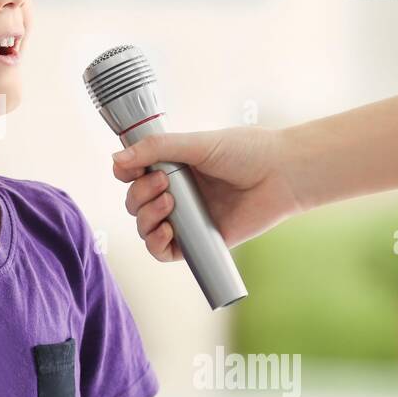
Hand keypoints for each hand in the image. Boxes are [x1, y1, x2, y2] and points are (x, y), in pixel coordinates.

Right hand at [111, 126, 303, 261]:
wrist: (282, 175)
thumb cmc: (247, 152)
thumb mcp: (196, 143)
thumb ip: (156, 149)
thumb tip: (115, 161)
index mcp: (174, 166)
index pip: (134, 174)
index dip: (126, 174)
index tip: (130, 169)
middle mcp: (177, 193)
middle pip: (135, 203)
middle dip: (140, 195)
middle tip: (163, 184)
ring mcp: (187, 218)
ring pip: (145, 228)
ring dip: (146, 218)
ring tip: (169, 206)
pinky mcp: (199, 241)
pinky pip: (164, 252)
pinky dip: (156, 245)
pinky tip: (166, 232)